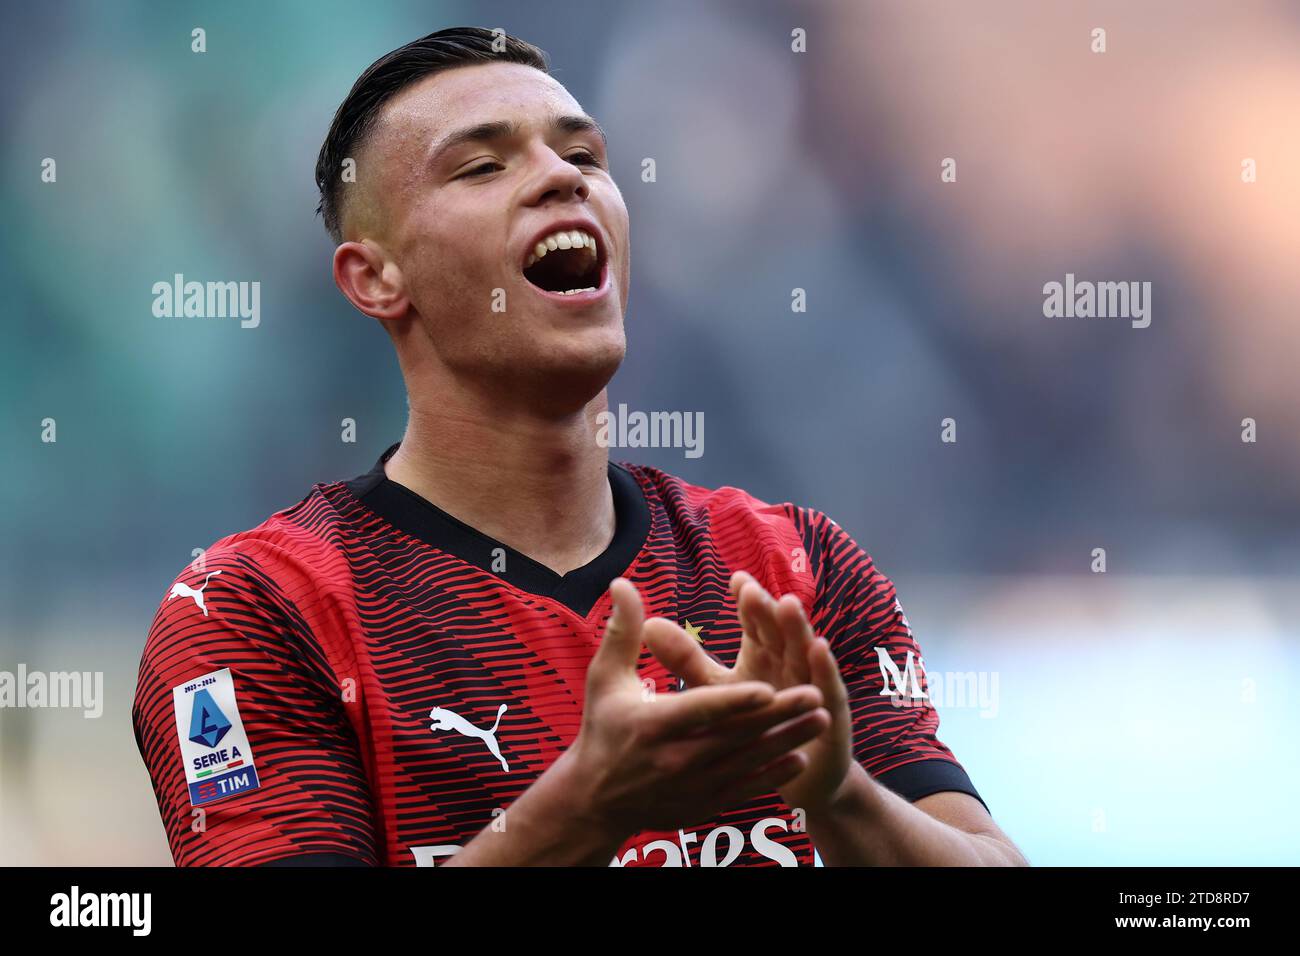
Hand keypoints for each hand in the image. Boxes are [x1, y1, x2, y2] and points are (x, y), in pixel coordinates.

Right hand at [566, 578, 831, 836]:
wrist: (596, 800)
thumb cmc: (602, 729)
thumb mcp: (605, 679)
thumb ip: (622, 632)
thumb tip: (623, 584)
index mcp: (654, 723)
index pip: (702, 709)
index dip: (736, 700)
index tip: (769, 686)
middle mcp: (677, 758)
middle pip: (737, 734)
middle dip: (780, 716)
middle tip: (816, 695)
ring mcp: (692, 786)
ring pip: (749, 762)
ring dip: (788, 740)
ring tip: (823, 719)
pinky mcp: (703, 805)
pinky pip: (745, 789)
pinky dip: (773, 774)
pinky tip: (798, 757)